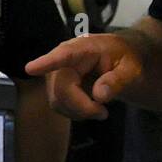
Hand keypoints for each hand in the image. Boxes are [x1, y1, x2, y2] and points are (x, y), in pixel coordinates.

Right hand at [24, 34, 143, 119]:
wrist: (117, 60)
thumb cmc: (124, 58)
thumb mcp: (131, 68)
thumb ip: (118, 80)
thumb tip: (100, 96)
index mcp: (84, 48)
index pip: (64, 55)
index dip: (47, 63)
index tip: (30, 69)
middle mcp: (64, 59)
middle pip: (61, 89)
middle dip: (82, 107)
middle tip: (104, 113)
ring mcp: (56, 73)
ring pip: (57, 101)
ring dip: (79, 112)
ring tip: (99, 110)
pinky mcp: (54, 86)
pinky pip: (58, 106)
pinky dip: (74, 112)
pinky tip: (88, 108)